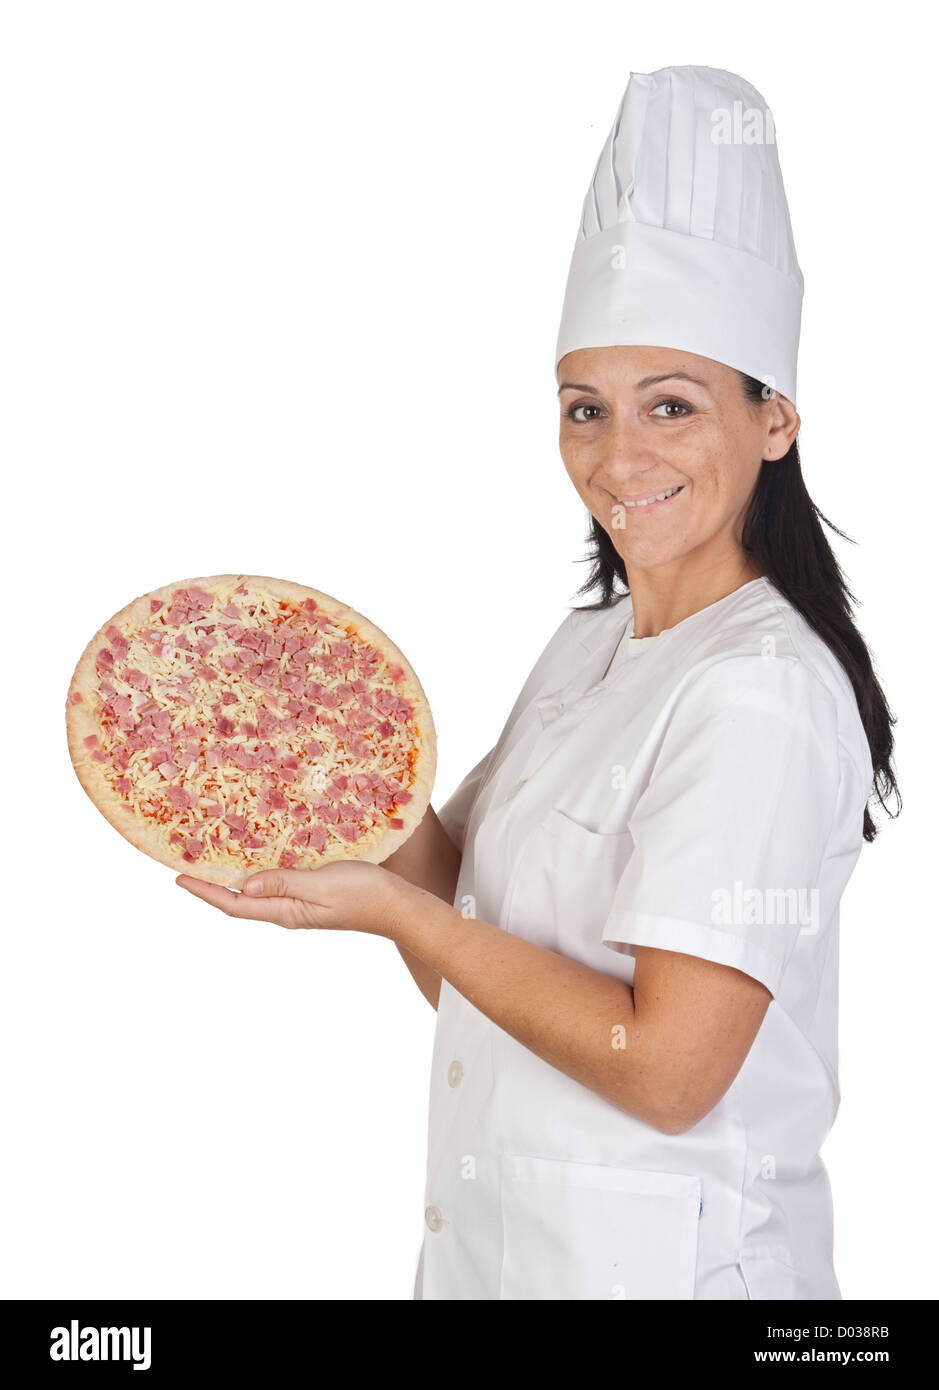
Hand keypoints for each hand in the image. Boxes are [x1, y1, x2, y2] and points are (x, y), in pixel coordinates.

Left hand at [175, 860, 409, 936]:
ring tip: (213, 856)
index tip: (179, 877)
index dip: (205, 892)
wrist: (398, 906)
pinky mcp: (312, 892)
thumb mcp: (323, 886)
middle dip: (212, 884)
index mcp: (286, 912)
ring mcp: (299, 903)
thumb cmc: (364, 896)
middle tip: (188, 862)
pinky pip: (277, 881)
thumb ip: (285, 884)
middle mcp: (287, 910)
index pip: (235, 905)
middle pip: (240, 900)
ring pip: (257, 890)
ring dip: (233, 876)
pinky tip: (258, 853)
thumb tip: (246, 886)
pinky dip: (259, 868)